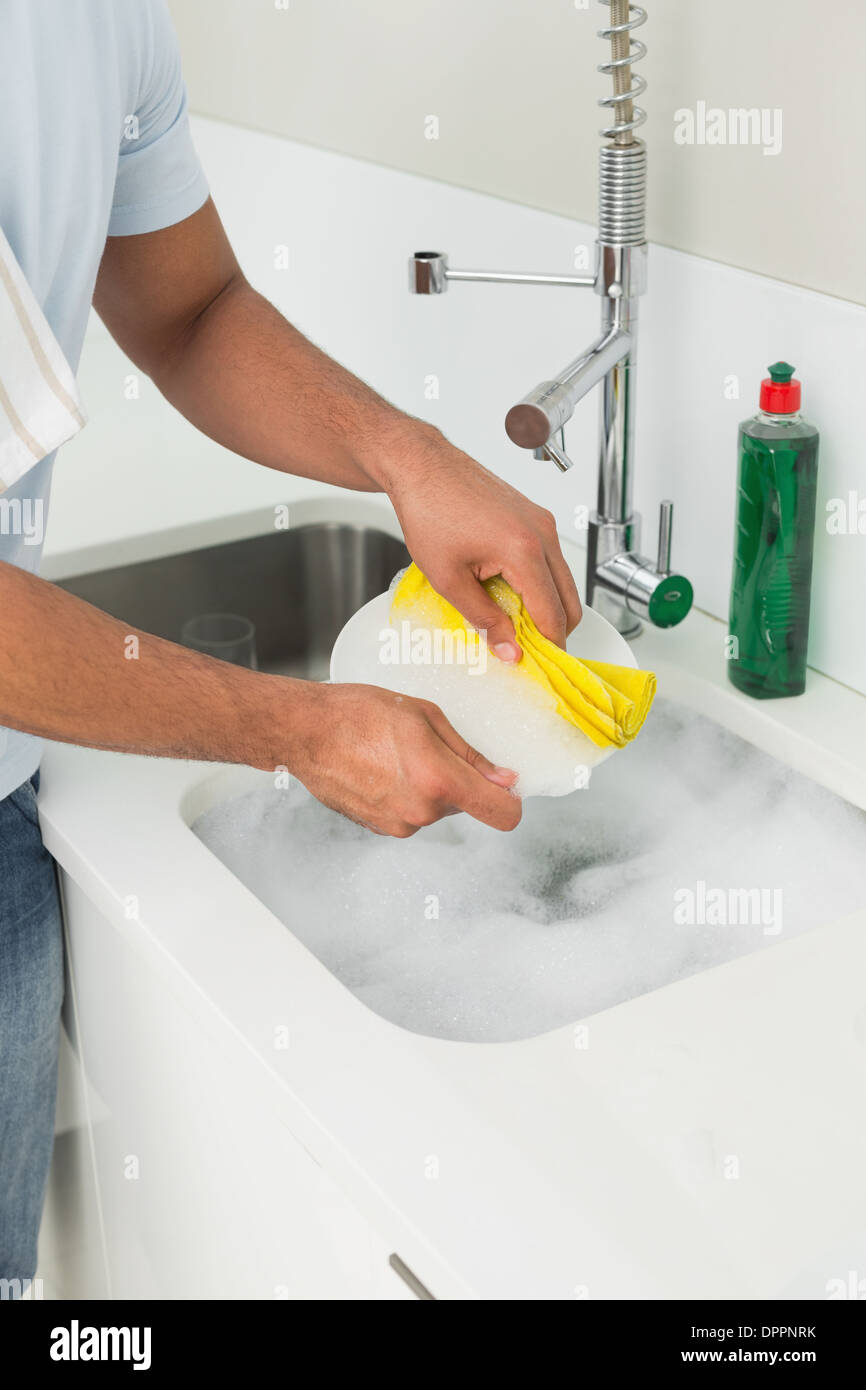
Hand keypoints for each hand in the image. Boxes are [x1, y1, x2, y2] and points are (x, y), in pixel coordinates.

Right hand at [289, 683, 520, 837]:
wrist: (304, 732)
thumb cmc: (359, 713)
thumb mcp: (425, 716)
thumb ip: (470, 753)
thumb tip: (504, 779)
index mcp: (440, 780)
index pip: (503, 814)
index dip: (510, 800)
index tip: (504, 785)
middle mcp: (422, 812)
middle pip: (465, 804)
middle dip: (456, 780)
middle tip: (426, 747)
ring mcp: (398, 825)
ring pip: (436, 808)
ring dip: (428, 786)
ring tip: (396, 755)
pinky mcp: (379, 828)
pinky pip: (410, 813)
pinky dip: (405, 794)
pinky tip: (381, 768)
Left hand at [374, 423, 582, 660]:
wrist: (421, 466)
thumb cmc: (428, 511)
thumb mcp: (449, 579)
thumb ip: (483, 619)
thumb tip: (508, 649)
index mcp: (523, 550)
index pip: (552, 614)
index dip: (549, 646)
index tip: (538, 665)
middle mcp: (541, 533)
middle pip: (570, 600)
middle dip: (554, 630)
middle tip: (528, 648)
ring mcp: (541, 521)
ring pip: (563, 580)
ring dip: (546, 605)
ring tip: (513, 621)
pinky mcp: (535, 515)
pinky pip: (550, 559)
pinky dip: (540, 582)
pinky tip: (509, 590)